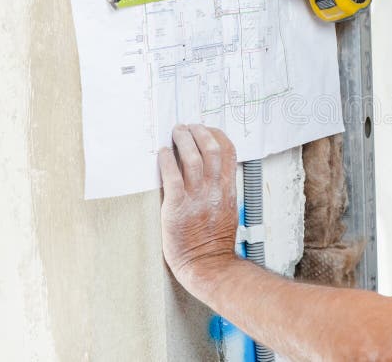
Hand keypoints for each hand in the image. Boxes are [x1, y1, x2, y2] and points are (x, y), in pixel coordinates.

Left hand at [158, 124, 238, 298]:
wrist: (207, 264)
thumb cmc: (215, 242)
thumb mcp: (227, 209)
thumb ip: (222, 191)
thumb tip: (212, 174)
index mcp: (228, 189)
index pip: (228, 152)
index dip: (218, 136)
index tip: (208, 130)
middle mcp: (215, 189)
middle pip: (210, 149)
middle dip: (199, 132)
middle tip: (188, 127)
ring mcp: (197, 197)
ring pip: (192, 158)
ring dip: (183, 140)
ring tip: (176, 133)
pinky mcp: (177, 206)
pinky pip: (172, 176)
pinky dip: (166, 161)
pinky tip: (162, 153)